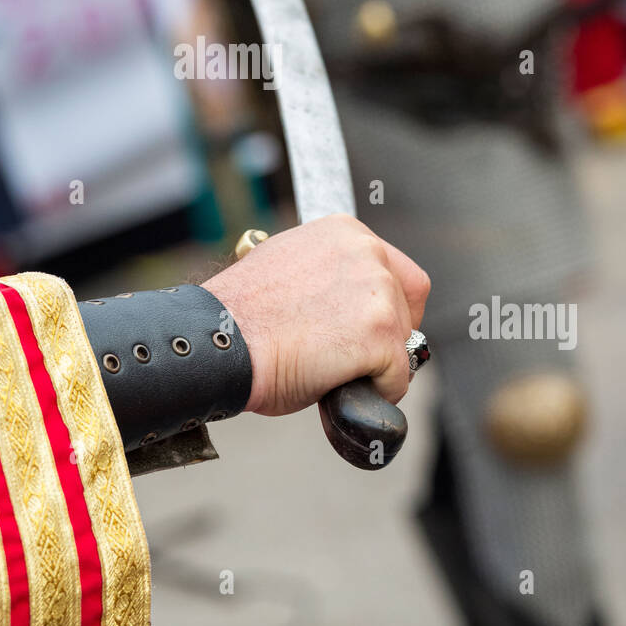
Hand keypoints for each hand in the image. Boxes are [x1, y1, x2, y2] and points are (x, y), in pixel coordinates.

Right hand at [203, 215, 429, 416]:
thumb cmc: (241, 315)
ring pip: (402, 342)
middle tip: (351, 358)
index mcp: (344, 231)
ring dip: (377, 365)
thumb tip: (345, 297)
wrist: (218, 341)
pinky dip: (377, 393)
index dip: (389, 307)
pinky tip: (340, 391)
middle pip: (406, 306)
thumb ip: (327, 272)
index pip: (397, 272)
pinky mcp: (380, 335)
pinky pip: (397, 377)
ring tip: (334, 374)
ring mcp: (376, 292)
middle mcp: (367, 252)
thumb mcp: (288, 266)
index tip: (371, 328)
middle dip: (385, 337)